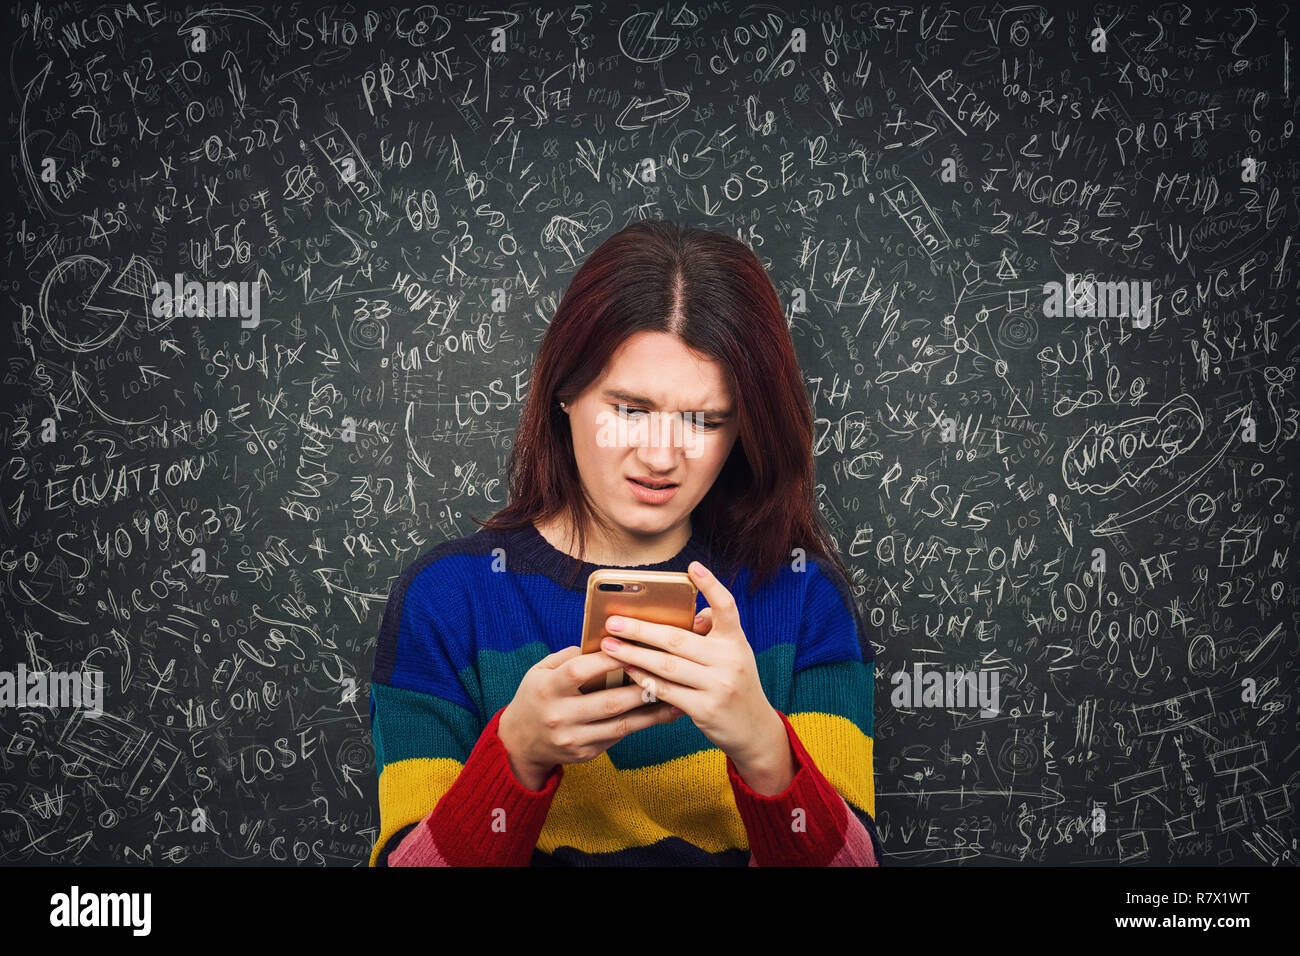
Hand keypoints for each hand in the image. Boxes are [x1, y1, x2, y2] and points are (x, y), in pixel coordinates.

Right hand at [498, 644, 683, 789]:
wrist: (519, 743)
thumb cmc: (536, 697)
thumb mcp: (540, 672)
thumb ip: (568, 657)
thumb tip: (605, 642)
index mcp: (547, 689)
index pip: (580, 672)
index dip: (607, 659)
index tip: (633, 645)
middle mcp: (559, 716)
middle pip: (608, 702)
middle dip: (641, 688)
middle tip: (667, 674)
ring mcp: (573, 739)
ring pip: (620, 726)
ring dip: (650, 712)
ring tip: (675, 698)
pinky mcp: (585, 754)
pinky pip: (617, 738)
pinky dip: (640, 725)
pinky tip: (659, 715)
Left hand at [599, 561, 792, 791]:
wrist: (754, 729)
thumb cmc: (735, 683)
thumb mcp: (733, 655)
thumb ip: (711, 635)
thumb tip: (682, 614)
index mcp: (736, 641)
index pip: (726, 607)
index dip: (711, 585)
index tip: (692, 567)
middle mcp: (730, 660)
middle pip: (678, 638)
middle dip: (641, 628)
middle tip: (613, 621)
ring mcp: (719, 686)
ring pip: (666, 665)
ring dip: (633, 654)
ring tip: (610, 646)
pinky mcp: (705, 709)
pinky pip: (666, 690)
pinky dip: (644, 679)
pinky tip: (627, 671)